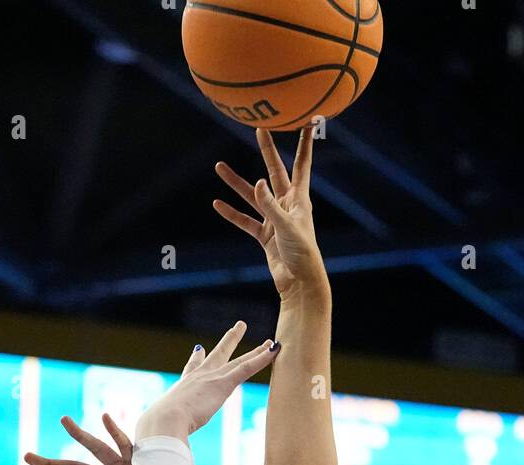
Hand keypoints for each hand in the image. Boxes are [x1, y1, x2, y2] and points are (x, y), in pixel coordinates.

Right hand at [137, 323, 279, 441]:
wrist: (164, 421)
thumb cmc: (160, 430)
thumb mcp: (163, 429)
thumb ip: (165, 433)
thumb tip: (157, 448)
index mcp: (183, 387)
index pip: (191, 369)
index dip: (196, 358)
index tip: (200, 348)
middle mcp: (198, 377)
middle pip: (217, 355)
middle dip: (229, 341)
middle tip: (238, 328)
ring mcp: (211, 378)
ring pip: (239, 360)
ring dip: (255, 350)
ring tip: (268, 341)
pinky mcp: (223, 384)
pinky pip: (247, 367)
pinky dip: (261, 358)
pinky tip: (273, 350)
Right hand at [214, 127, 327, 303]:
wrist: (300, 283)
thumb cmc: (301, 254)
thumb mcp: (287, 227)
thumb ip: (271, 205)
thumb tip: (256, 183)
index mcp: (299, 199)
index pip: (301, 165)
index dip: (303, 144)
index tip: (306, 123)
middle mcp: (287, 205)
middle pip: (274, 172)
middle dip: (267, 151)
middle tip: (259, 129)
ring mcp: (275, 220)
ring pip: (252, 196)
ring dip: (236, 183)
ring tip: (219, 167)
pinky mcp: (265, 236)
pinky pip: (245, 221)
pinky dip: (232, 214)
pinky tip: (217, 204)